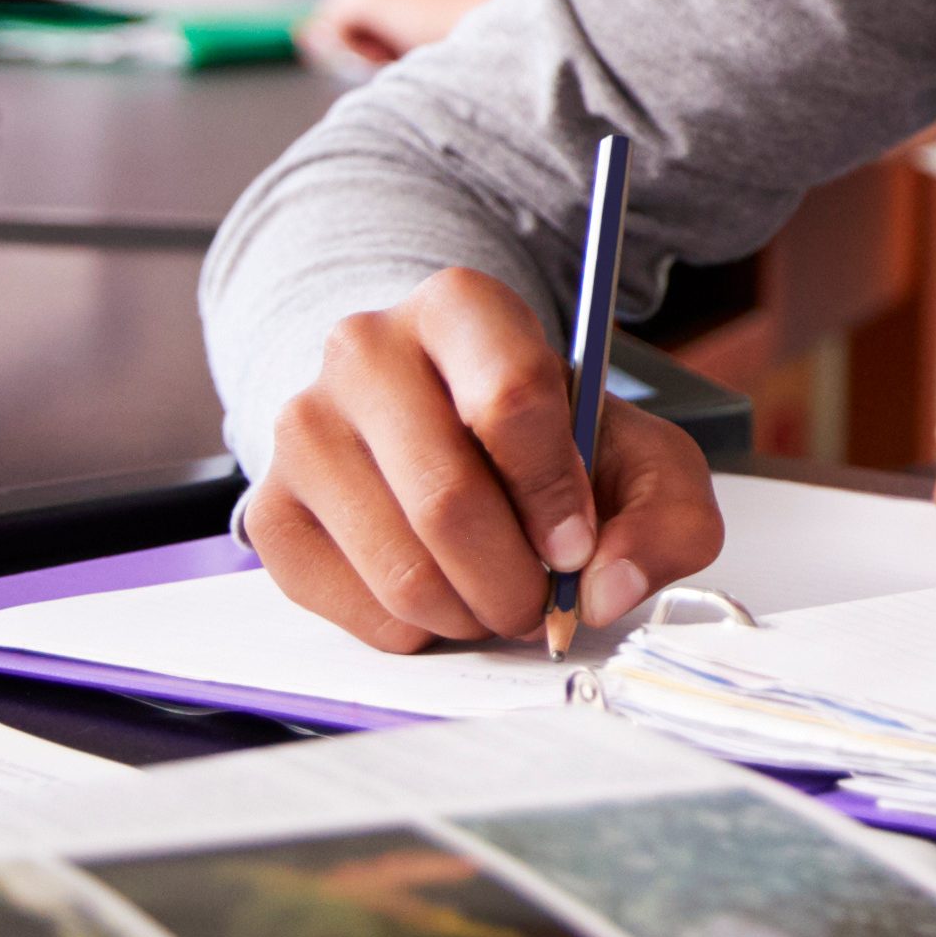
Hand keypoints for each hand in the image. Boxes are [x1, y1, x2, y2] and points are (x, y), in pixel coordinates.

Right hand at [243, 265, 721, 651]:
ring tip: (499, 596)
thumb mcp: (640, 454)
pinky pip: (351, 606)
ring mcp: (305, 428)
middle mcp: (365, 350)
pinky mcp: (271, 509)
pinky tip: (443, 595)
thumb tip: (606, 588)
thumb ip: (664, 514)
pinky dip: (416, 629)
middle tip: (542, 601)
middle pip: (447, 497)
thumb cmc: (549, 440)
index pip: (510, 397)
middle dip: (516, 578)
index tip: (578, 544)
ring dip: (470, 611)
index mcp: (462, 307)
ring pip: (400, 565)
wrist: (449, 431)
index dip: (554, 492)